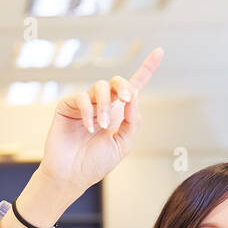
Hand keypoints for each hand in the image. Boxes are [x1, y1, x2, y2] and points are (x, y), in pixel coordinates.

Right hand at [12, 49, 161, 227]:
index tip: (160, 51)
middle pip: (118, 81)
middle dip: (125, 86)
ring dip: (104, 105)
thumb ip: (132, 120)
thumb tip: (134, 94)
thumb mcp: (123, 144)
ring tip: (100, 127)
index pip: (135, 87)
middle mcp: (102, 105)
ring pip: (100, 87)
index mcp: (118, 113)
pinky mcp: (68, 107)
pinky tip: (88, 128)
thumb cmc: (95, 163)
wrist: (71, 175)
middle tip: (126, 99)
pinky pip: (81, 98)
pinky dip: (88, 112)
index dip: (147, 68)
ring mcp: (85, 105)